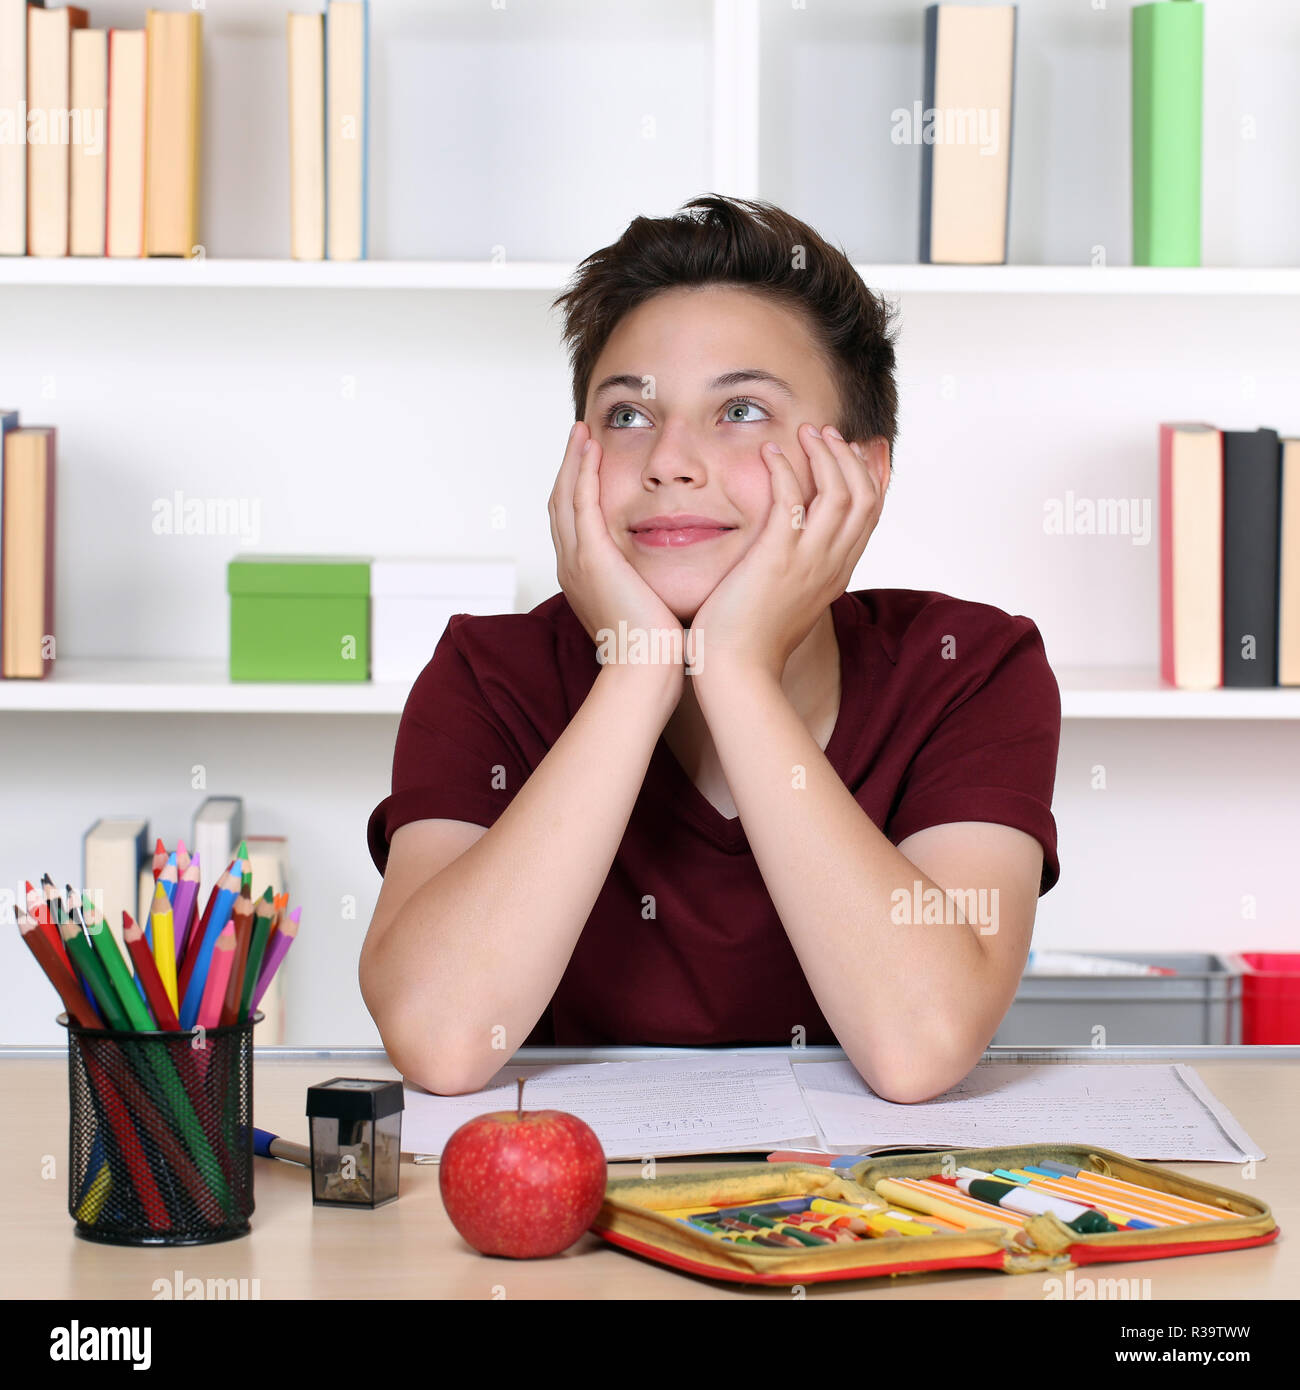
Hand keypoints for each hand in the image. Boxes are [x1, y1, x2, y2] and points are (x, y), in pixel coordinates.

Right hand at [547, 421, 685, 688]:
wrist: (646, 672)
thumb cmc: (654, 652)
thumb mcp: (648, 609)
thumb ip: (651, 586)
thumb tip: (668, 578)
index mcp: (584, 579)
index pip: (574, 523)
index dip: (577, 490)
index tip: (589, 464)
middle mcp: (573, 566)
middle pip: (560, 504)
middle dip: (568, 468)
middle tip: (578, 436)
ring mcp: (578, 561)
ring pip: (565, 497)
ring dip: (572, 461)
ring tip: (581, 432)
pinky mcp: (592, 557)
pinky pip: (581, 503)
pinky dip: (582, 472)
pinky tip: (590, 448)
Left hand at [688, 422, 883, 683]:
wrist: (736, 671)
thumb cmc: (749, 641)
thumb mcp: (787, 601)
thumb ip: (797, 572)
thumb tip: (790, 554)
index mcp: (836, 574)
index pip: (870, 514)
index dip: (869, 475)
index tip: (856, 448)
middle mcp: (831, 565)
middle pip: (865, 497)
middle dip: (850, 457)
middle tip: (828, 433)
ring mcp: (808, 561)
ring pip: (839, 493)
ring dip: (825, 454)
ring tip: (806, 432)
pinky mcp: (777, 559)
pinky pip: (792, 500)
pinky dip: (786, 469)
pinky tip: (772, 452)